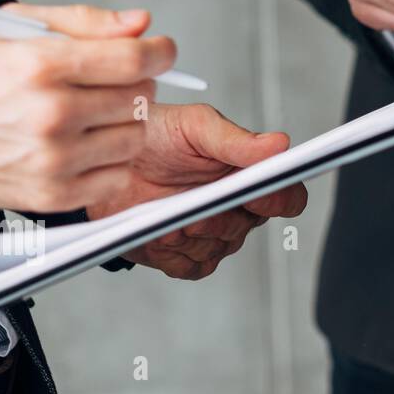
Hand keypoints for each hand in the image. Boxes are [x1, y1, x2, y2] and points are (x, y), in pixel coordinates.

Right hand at [0, 4, 174, 211]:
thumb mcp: (14, 27)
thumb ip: (84, 21)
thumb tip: (139, 23)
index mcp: (39, 67)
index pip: (133, 59)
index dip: (160, 51)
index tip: (162, 50)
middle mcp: (49, 115)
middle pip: (141, 96)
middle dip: (137, 82)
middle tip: (112, 80)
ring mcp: (52, 159)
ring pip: (136, 136)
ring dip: (126, 121)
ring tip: (94, 112)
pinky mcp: (54, 194)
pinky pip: (117, 175)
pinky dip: (111, 159)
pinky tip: (85, 143)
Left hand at [87, 102, 307, 279]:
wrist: (105, 161)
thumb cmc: (154, 134)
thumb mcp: (194, 126)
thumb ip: (237, 139)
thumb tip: (278, 145)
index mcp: (248, 173)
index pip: (288, 196)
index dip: (278, 199)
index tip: (253, 193)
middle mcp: (235, 205)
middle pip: (249, 227)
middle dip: (220, 218)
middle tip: (195, 205)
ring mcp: (210, 232)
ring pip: (219, 249)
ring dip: (191, 235)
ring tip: (165, 213)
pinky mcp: (182, 254)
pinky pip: (193, 267)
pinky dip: (174, 254)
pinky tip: (158, 231)